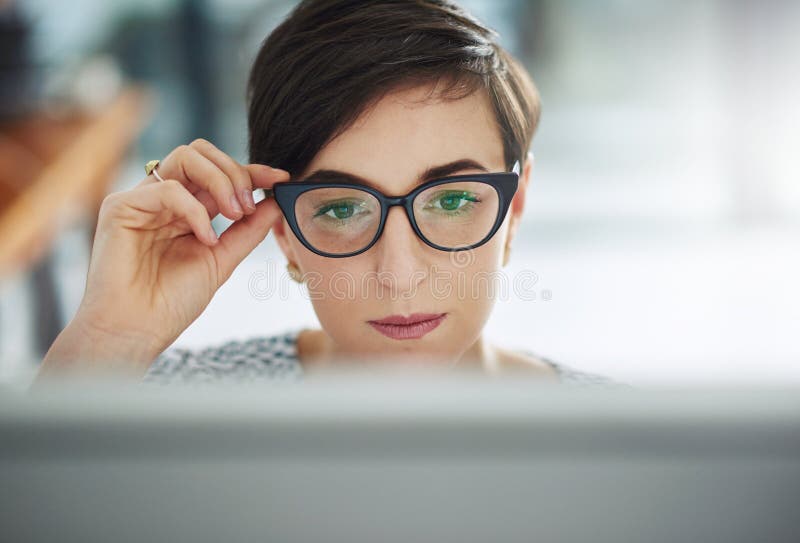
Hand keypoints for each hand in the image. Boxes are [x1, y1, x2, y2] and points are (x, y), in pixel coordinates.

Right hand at [39, 139, 289, 376]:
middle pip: (202, 153)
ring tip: (235, 215)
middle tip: (248, 207)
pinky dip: (195, 211)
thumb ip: (248, 230)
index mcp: (186, 209)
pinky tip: (205, 239)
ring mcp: (141, 199)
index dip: (252, 171)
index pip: (219, 173)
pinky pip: (169, 189)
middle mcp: (163, 199)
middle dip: (235, 172)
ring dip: (221, 181)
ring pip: (186, 158)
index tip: (281, 179)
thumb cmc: (172, 302)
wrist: (137, 330)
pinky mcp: (120, 206)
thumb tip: (277, 202)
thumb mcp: (221, 260)